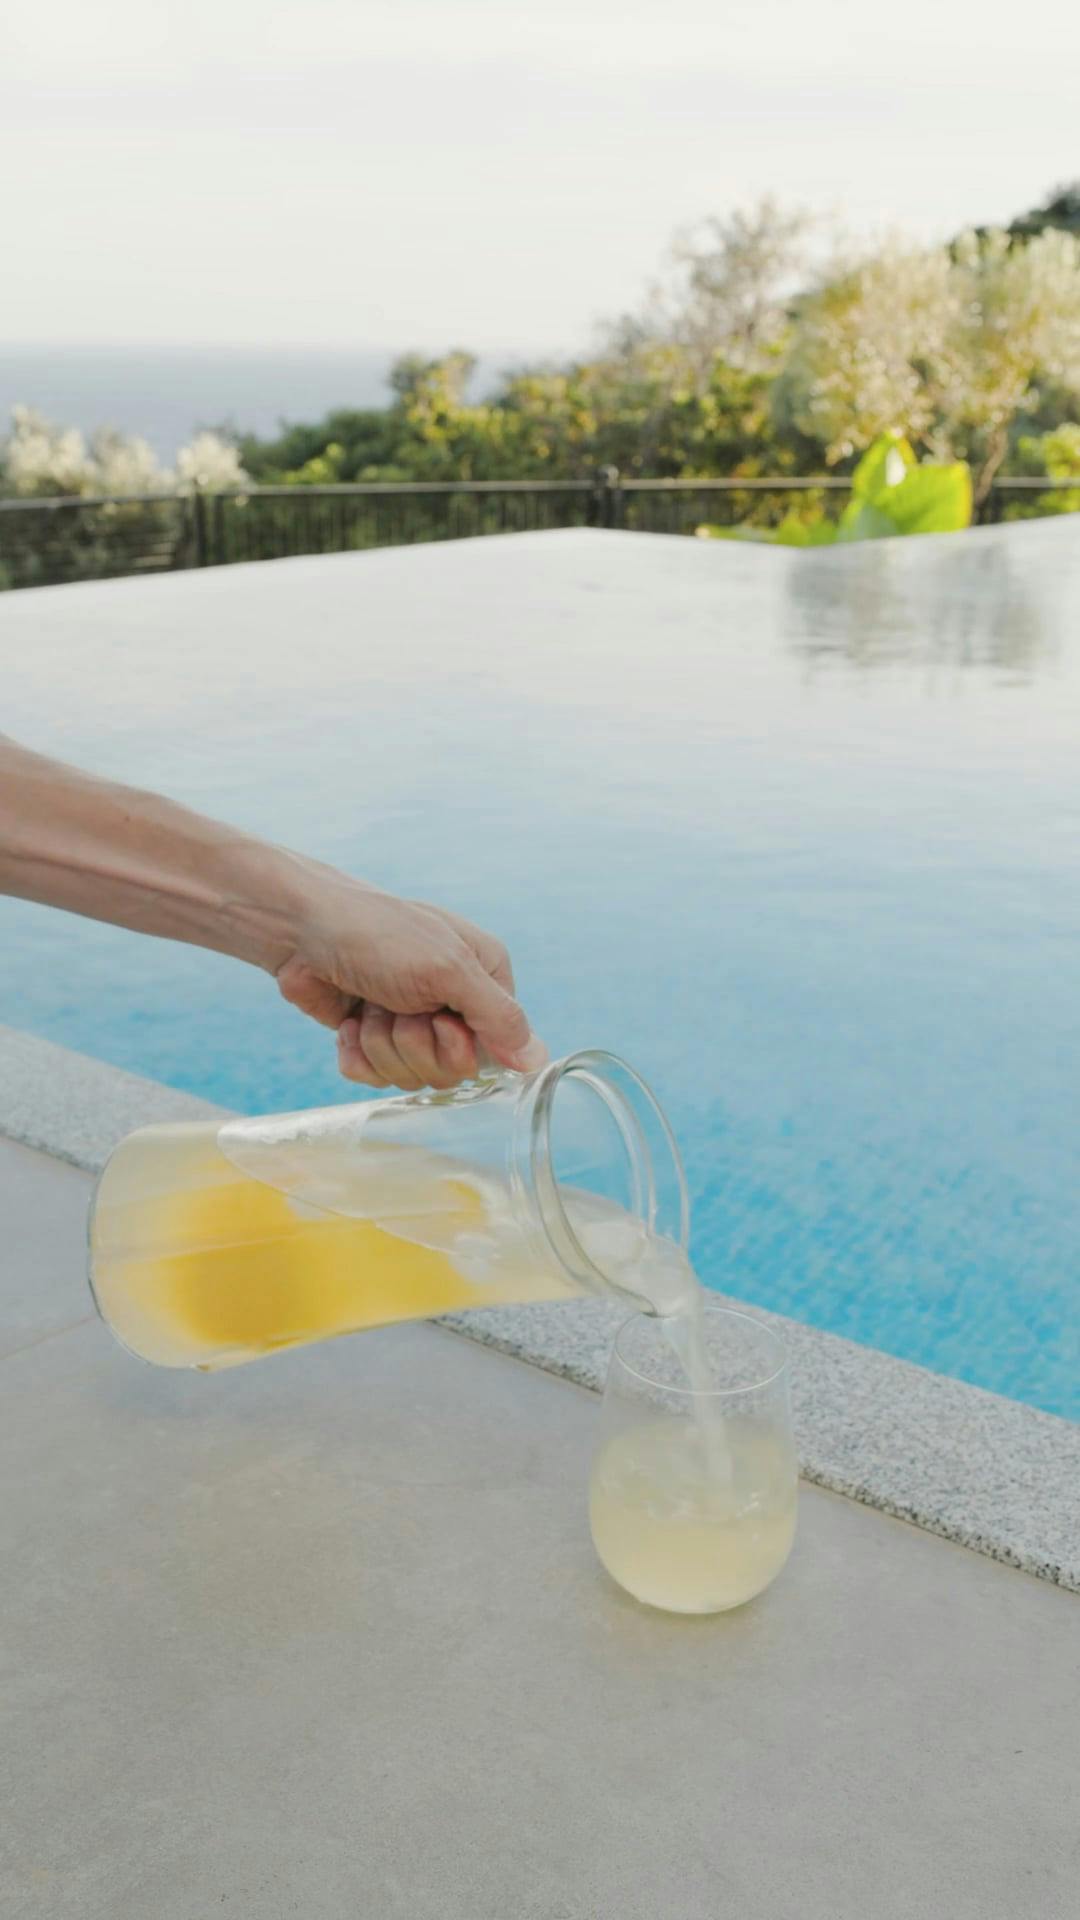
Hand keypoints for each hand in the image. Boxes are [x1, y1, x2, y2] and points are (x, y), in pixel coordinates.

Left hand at [274, 869, 546, 1090]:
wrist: (299, 931)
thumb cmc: (377, 936)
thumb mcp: (446, 969)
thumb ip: (497, 1016)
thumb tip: (536, 1060)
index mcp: (484, 977)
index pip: (497, 1048)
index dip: (461, 1045)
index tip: (438, 1017)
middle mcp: (453, 1003)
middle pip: (452, 1069)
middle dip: (414, 1044)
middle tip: (394, 1005)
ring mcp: (412, 1022)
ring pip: (411, 1077)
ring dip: (381, 1044)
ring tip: (368, 1005)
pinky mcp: (374, 1039)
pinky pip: (376, 1078)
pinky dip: (357, 1054)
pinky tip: (348, 1024)